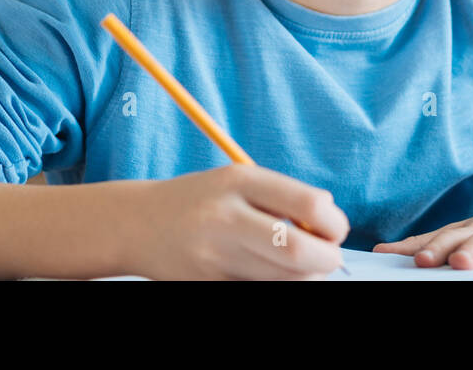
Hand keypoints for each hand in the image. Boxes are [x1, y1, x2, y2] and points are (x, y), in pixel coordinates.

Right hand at [124, 164, 348, 279]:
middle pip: (300, 252)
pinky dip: (276, 285)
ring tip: (300, 264)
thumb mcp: (238, 180)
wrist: (137, 224)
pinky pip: (258, 292)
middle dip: (328, 259)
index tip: (334, 229)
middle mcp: (225, 218)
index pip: (309, 206)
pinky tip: (270, 273)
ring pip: (284, 280)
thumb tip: (330, 222)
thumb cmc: (200, 199)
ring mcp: (213, 257)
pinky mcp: (205, 285)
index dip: (334, 223)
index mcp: (239, 181)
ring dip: (305, 276)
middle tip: (329, 256)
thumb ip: (284, 197)